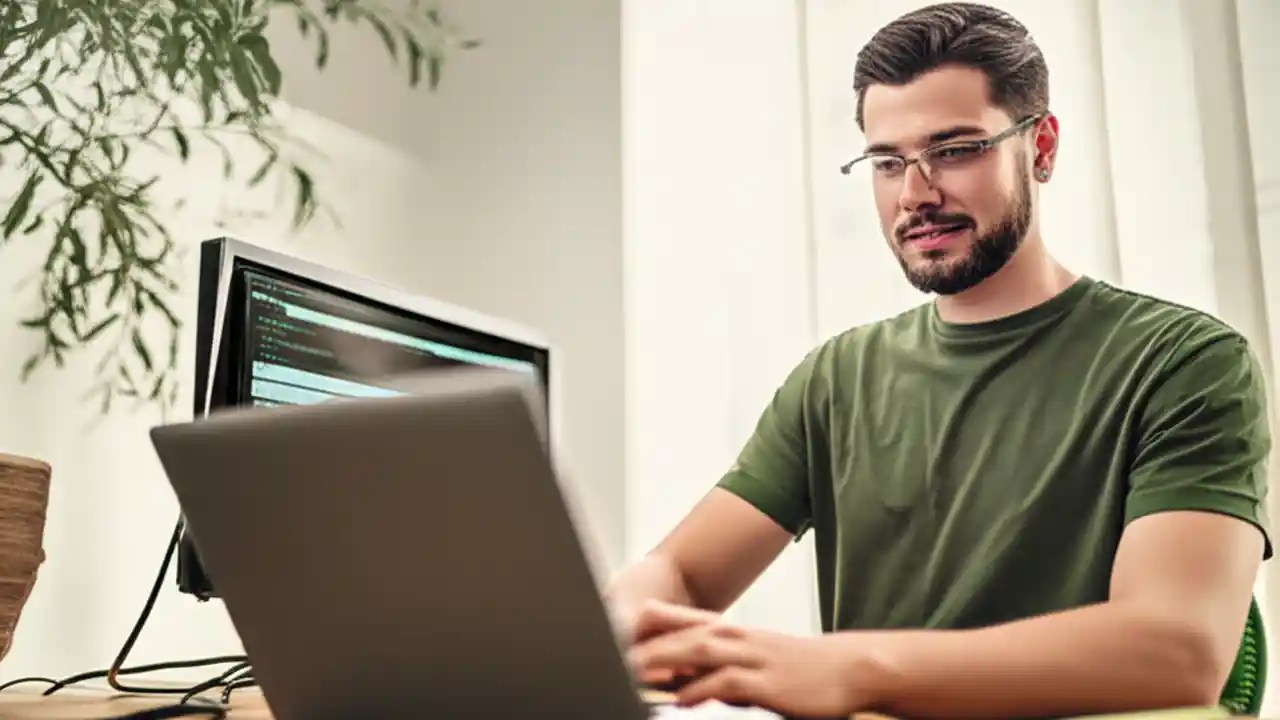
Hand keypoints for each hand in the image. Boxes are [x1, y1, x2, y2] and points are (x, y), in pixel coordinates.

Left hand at [627, 601, 866, 717]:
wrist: (847, 668)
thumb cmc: (796, 669)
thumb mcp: (751, 666)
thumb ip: (715, 673)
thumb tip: (680, 687)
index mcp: (730, 632)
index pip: (678, 623)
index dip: (644, 630)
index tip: (614, 639)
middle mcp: (736, 638)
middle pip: (679, 635)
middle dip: (644, 646)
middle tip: (612, 656)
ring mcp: (751, 656)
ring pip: (698, 651)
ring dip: (664, 661)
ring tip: (634, 673)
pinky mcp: (766, 681)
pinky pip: (726, 682)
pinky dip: (701, 689)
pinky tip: (682, 700)